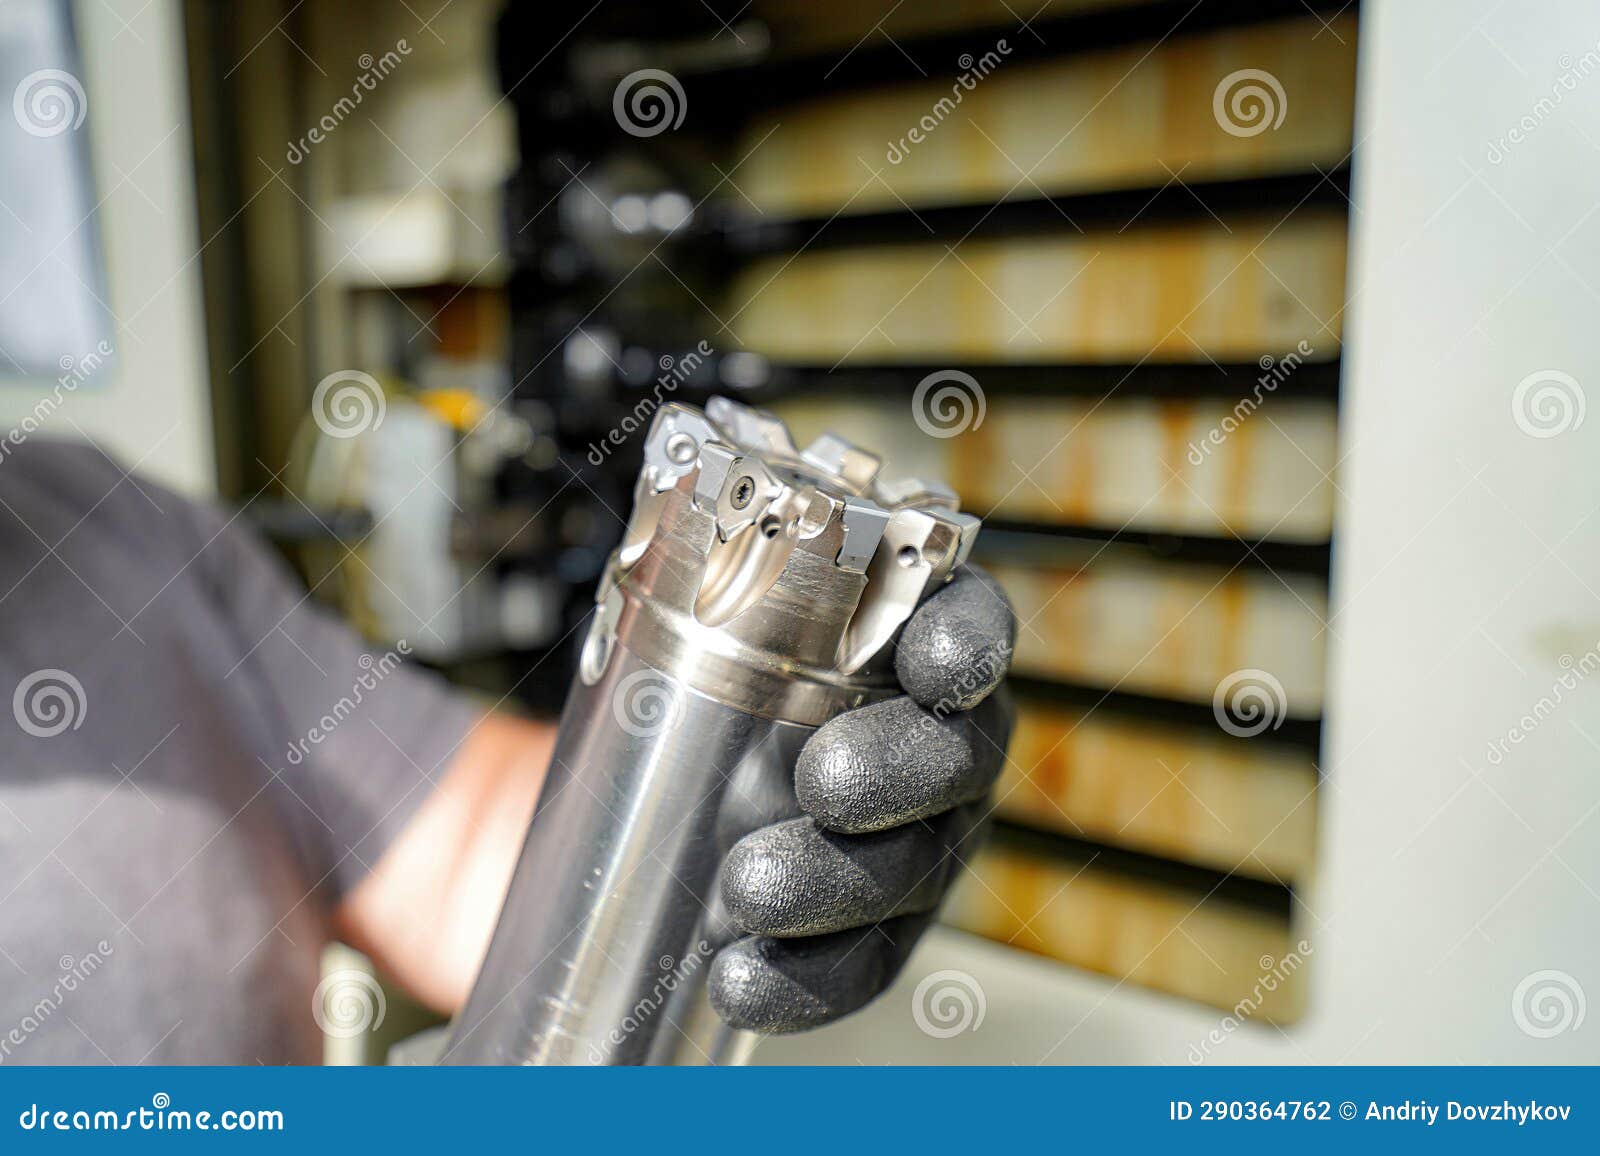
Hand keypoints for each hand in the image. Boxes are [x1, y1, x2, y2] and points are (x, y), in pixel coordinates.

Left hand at [707, 565, 1016, 1032]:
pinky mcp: (891, 928)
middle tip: (823, 783)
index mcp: (919, 645)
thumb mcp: (729, 626)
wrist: (698, 780)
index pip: (972, 627)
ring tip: (746, 891)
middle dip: (895, 771)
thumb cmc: (729, 677)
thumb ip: (735, 597)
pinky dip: (805, 979)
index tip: (932, 664)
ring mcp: (930, 842)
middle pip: (957, 757)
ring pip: (911, 870)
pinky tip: (740, 981)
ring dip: (831, 884)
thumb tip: (678, 564)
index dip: (966, 644)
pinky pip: (868, 963)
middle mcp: (947, 741)